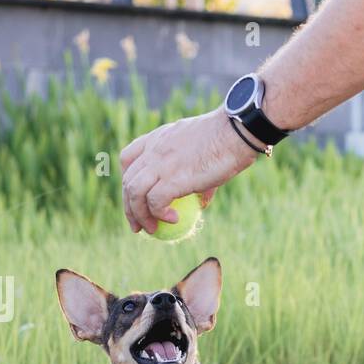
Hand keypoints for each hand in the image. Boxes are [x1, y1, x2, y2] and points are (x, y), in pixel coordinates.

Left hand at [120, 108, 260, 233]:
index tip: (137, 197)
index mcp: (158, 139)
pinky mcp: (172, 178)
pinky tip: (173, 220)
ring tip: (151, 229)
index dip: (127, 180)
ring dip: (139, 215)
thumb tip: (200, 201)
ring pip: (134, 193)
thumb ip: (197, 177)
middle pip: (127, 181)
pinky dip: (159, 214)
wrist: (236, 133)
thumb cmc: (228, 140)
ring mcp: (160, 163)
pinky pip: (155, 202)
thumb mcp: (204, 155)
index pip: (128, 158)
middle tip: (138, 225)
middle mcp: (154, 150)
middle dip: (128, 207)